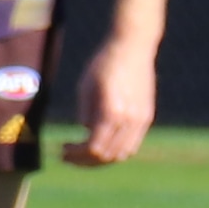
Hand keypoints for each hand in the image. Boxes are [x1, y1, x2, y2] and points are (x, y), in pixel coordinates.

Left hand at [65, 32, 159, 166]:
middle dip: (85, 160)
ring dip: (101, 159)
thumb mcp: (85, 86)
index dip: (75, 154)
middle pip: (107, 156)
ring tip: (84, 153)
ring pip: (122, 154)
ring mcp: (141, 120)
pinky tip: (101, 143)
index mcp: (111, 112)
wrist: (133, 47)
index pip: (93, 148)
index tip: (62, 149)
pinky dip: (116, 150)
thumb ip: (85, 113)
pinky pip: (132, 144)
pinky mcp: (146, 116)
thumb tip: (86, 132)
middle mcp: (129, 120)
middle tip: (67, 155)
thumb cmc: (104, 63)